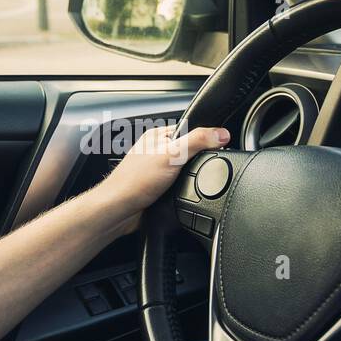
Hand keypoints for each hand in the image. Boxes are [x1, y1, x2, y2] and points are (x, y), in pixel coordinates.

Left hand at [98, 124, 230, 232]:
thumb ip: (197, 142)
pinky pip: (178, 186)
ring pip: (184, 171)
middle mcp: (156, 151)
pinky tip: (183, 193)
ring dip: (190, 178)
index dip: (206, 138)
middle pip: (189, 151)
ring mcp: (156, 170)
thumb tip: (221, 134)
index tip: (218, 147)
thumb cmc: (134, 182)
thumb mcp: (172, 155)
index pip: (190, 129)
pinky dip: (184, 191)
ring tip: (190, 182)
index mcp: (158, 136)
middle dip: (198, 161)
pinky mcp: (158, 188)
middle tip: (202, 168)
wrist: (119, 211)